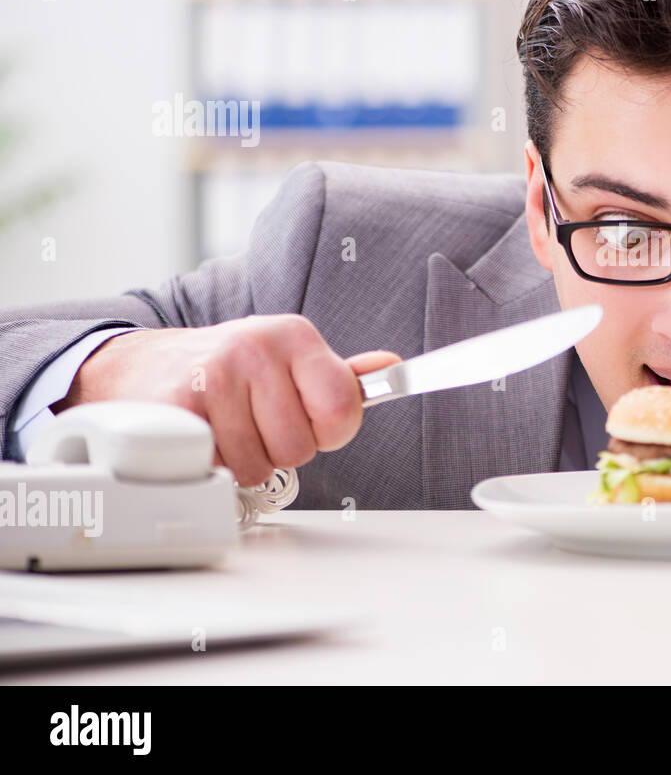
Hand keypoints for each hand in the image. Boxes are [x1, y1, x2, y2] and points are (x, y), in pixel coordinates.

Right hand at [53, 316, 400, 487]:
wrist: (142, 367)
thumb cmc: (227, 370)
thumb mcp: (286, 360)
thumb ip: (340, 375)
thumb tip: (393, 368)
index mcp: (293, 336)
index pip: (343, 409)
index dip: (329, 431)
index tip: (309, 421)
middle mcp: (255, 348)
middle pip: (300, 447)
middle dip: (279, 449)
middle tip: (254, 423)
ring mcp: (213, 375)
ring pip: (259, 466)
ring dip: (243, 461)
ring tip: (226, 429)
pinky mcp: (177, 408)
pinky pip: (219, 469)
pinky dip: (211, 467)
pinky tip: (203, 439)